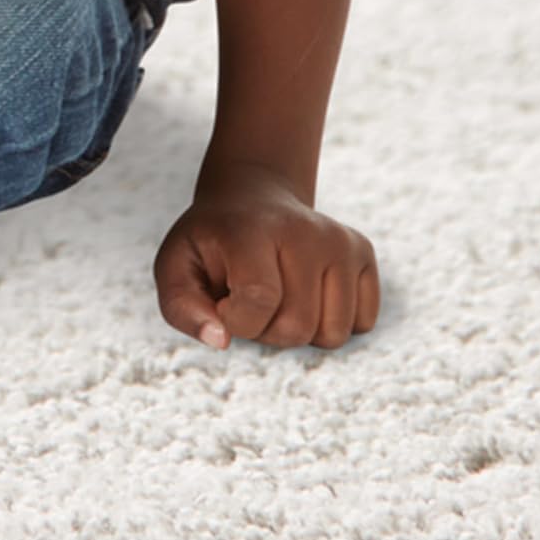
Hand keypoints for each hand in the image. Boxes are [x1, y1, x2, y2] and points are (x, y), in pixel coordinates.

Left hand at [153, 157, 379, 351]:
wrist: (250, 199)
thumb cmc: (211, 244)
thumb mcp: (176, 268)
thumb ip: (181, 308)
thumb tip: (221, 340)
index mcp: (251, 229)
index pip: (260, 299)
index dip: (238, 321)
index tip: (223, 305)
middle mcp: (304, 230)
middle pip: (298, 327)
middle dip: (267, 331)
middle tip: (250, 300)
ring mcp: (339, 240)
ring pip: (334, 334)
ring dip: (301, 332)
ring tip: (279, 296)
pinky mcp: (363, 252)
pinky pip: (362, 324)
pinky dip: (331, 323)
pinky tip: (308, 292)